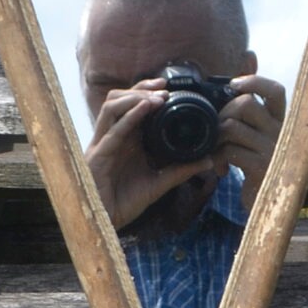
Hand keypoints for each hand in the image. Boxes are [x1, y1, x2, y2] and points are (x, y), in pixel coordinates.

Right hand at [87, 84, 220, 229]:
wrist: (105, 221)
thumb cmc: (125, 201)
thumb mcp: (159, 183)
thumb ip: (181, 170)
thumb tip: (208, 160)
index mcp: (125, 139)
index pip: (132, 106)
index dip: (147, 92)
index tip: (170, 88)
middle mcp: (112, 136)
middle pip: (120, 99)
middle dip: (141, 88)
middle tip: (164, 86)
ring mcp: (103, 143)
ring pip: (112, 106)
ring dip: (135, 97)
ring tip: (158, 97)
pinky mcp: (98, 154)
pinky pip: (112, 130)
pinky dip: (130, 116)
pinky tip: (145, 108)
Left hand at [212, 76, 286, 208]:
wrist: (268, 208)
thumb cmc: (258, 170)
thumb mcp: (258, 140)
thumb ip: (249, 117)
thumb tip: (232, 84)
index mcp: (281, 122)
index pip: (275, 91)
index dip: (255, 81)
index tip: (234, 84)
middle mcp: (281, 133)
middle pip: (246, 104)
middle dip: (222, 113)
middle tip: (216, 131)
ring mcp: (273, 150)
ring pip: (232, 126)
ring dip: (215, 137)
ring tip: (215, 151)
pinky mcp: (262, 168)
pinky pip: (230, 150)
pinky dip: (218, 158)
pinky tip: (220, 169)